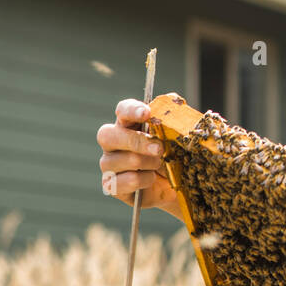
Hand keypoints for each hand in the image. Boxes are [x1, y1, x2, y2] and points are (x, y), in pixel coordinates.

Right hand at [96, 98, 181, 219]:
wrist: (177, 185)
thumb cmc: (174, 156)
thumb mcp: (178, 137)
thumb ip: (174, 118)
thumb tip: (173, 99)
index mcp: (130, 124)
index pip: (122, 110)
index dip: (132, 110)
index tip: (147, 113)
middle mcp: (114, 142)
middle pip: (108, 135)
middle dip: (135, 141)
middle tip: (159, 149)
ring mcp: (110, 164)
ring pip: (115, 161)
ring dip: (143, 163)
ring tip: (160, 165)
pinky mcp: (112, 185)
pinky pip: (119, 182)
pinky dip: (140, 180)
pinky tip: (151, 179)